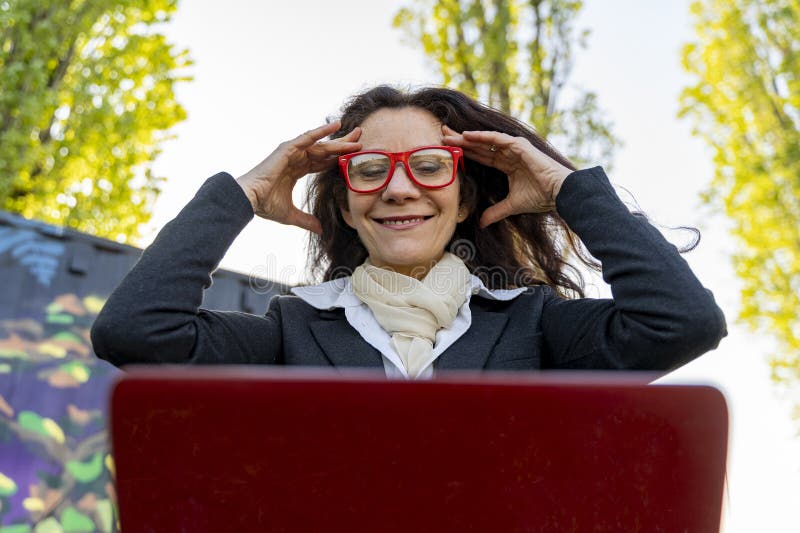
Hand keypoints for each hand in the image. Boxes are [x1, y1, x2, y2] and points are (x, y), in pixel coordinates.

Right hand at [236, 122, 361, 233]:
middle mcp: (296, 158)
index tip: (355, 158)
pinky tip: (336, 126)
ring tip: (357, 135)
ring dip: (339, 140)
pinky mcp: (287, 149)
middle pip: (325, 151)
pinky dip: (322, 131)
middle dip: (343, 145)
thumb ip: (307, 221)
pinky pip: (308, 137)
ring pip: (321, 145)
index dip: (338, 160)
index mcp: (297, 170)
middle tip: (361, 139)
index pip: (322, 163)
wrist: (249, 199)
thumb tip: (320, 231)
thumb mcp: (291, 215)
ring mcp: (292, 152)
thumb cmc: (264, 205)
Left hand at [442, 125, 572, 227]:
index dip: (465, 153)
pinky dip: (482, 137)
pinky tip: (467, 136)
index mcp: (507, 165)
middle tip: (441, 136)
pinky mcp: (520, 146)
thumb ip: (495, 212)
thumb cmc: (541, 197)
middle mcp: (509, 154)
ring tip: (448, 135)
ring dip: (467, 137)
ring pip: (485, 141)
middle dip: (460, 141)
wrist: (558, 193)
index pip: (481, 156)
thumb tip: (481, 224)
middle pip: (479, 145)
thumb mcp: (512, 206)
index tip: (447, 151)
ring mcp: (514, 148)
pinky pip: (497, 139)